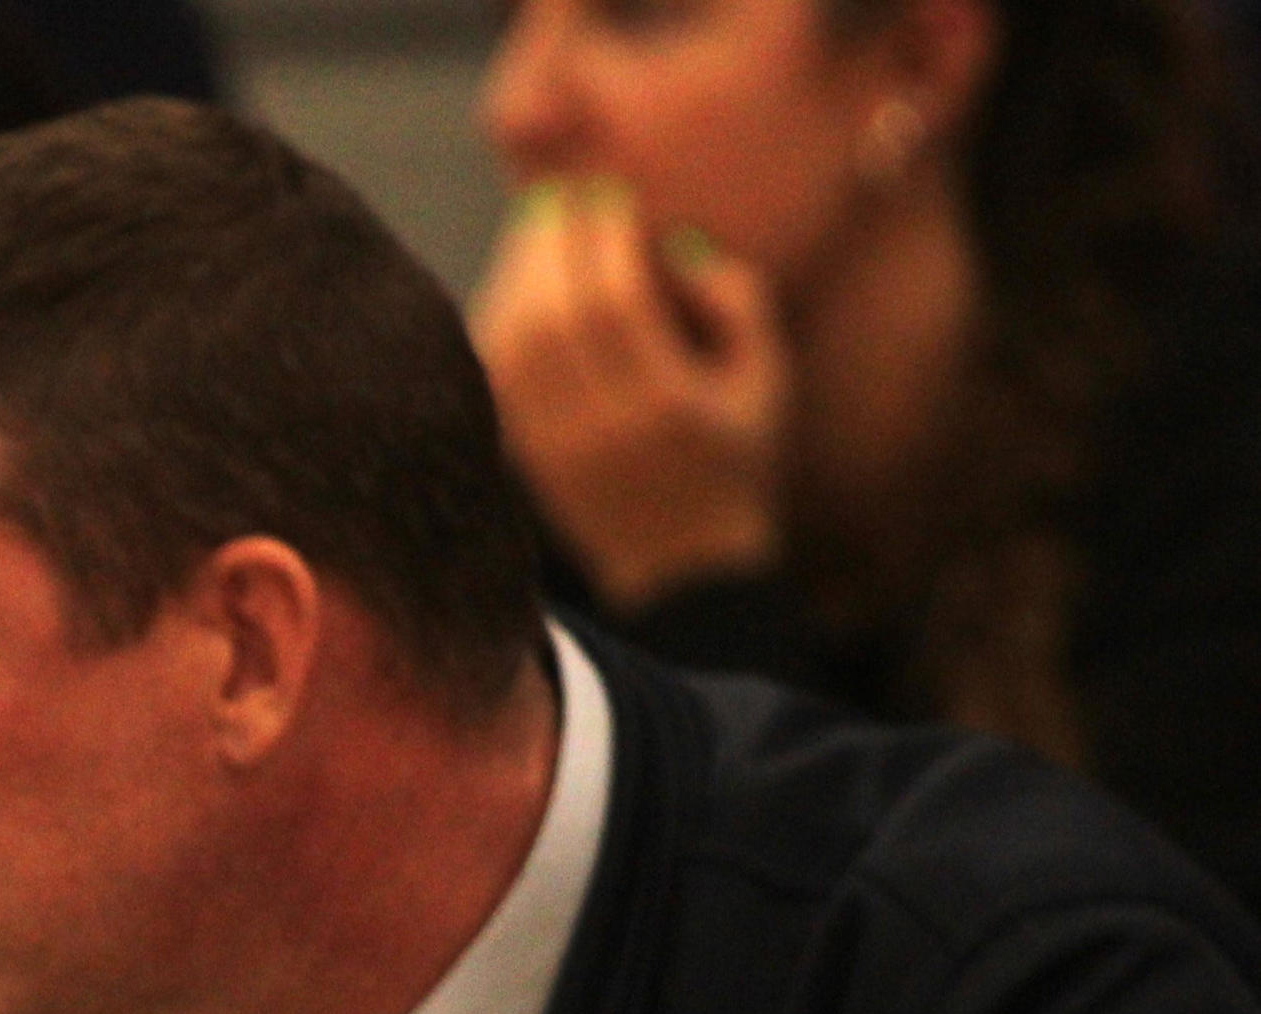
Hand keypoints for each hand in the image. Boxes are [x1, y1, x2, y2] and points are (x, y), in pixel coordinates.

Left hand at [471, 176, 789, 608]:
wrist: (685, 572)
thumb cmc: (737, 460)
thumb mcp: (766, 378)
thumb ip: (735, 301)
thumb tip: (675, 247)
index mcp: (666, 403)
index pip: (614, 302)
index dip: (600, 238)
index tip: (603, 192)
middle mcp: (602, 427)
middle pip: (554, 315)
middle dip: (550, 244)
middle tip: (557, 196)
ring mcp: (556, 447)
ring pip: (514, 344)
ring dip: (517, 276)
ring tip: (535, 231)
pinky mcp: (526, 458)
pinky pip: (496, 377)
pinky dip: (498, 322)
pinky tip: (515, 288)